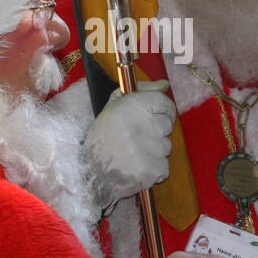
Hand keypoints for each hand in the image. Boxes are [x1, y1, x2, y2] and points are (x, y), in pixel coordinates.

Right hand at [83, 81, 175, 210]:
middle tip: (137, 138)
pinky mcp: (152, 169)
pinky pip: (164, 167)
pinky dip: (153, 169)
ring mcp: (149, 148)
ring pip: (166, 147)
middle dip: (156, 132)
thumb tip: (165, 85)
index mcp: (133, 106)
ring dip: (154, 151)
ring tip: (133, 154)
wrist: (90, 172)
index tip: (155, 117)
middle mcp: (143, 125)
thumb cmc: (102, 137)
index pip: (165, 103)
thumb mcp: (114, 106)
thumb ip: (141, 90)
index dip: (162, 111)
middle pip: (167, 125)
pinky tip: (136, 167)